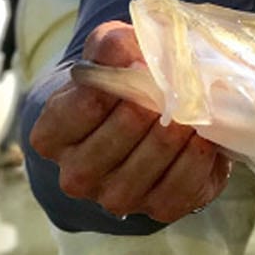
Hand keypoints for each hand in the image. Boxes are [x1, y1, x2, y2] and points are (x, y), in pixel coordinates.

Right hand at [29, 20, 229, 223]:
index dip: (119, 81)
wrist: (137, 128)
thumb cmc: (114, 87)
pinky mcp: (157, 209)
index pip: (85, 104)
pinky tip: (203, 135)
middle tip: (179, 82)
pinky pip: (183, 183)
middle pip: (123, 130)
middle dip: (155, 102)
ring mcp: (115, 197)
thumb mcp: (107, 55)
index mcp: (51, 136)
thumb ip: (112, 46)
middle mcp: (76, 174)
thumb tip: (131, 52)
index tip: (143, 64)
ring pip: (153, 156)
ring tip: (194, 104)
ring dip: (179, 127)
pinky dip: (198, 155)